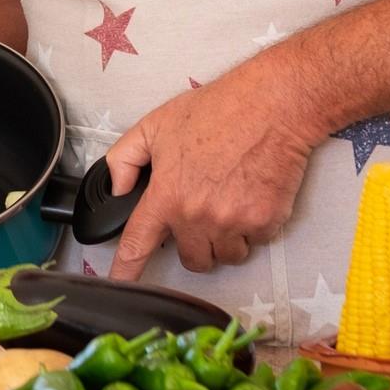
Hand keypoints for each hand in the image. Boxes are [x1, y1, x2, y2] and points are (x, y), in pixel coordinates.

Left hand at [102, 59, 318, 278]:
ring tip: (230, 201)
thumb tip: (118, 188)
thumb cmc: (217, 111)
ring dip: (226, 240)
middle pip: (192, 260)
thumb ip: (125, 158)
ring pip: (226, 257)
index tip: (121, 284)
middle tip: (204, 213)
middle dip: (195, 244)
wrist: (271, 106)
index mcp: (166, 196)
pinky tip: (251, 194)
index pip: (138, 244)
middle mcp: (197, 216)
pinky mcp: (265, 223)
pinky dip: (254, 227)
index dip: (126, 270)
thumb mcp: (155, 125)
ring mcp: (233, 223)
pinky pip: (255, 243)